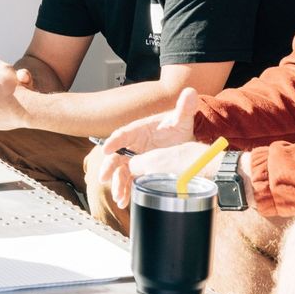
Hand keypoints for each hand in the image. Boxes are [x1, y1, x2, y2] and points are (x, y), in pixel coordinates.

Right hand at [85, 87, 204, 218]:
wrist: (184, 142)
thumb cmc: (177, 127)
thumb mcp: (182, 118)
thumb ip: (185, 107)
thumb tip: (190, 92)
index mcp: (138, 130)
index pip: (123, 134)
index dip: (114, 141)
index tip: (106, 148)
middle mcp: (133, 146)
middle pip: (116, 156)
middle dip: (109, 167)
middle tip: (104, 176)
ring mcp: (135, 160)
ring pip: (121, 172)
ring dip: (117, 184)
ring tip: (118, 196)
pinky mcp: (139, 172)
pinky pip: (129, 182)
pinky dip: (126, 191)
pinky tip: (124, 201)